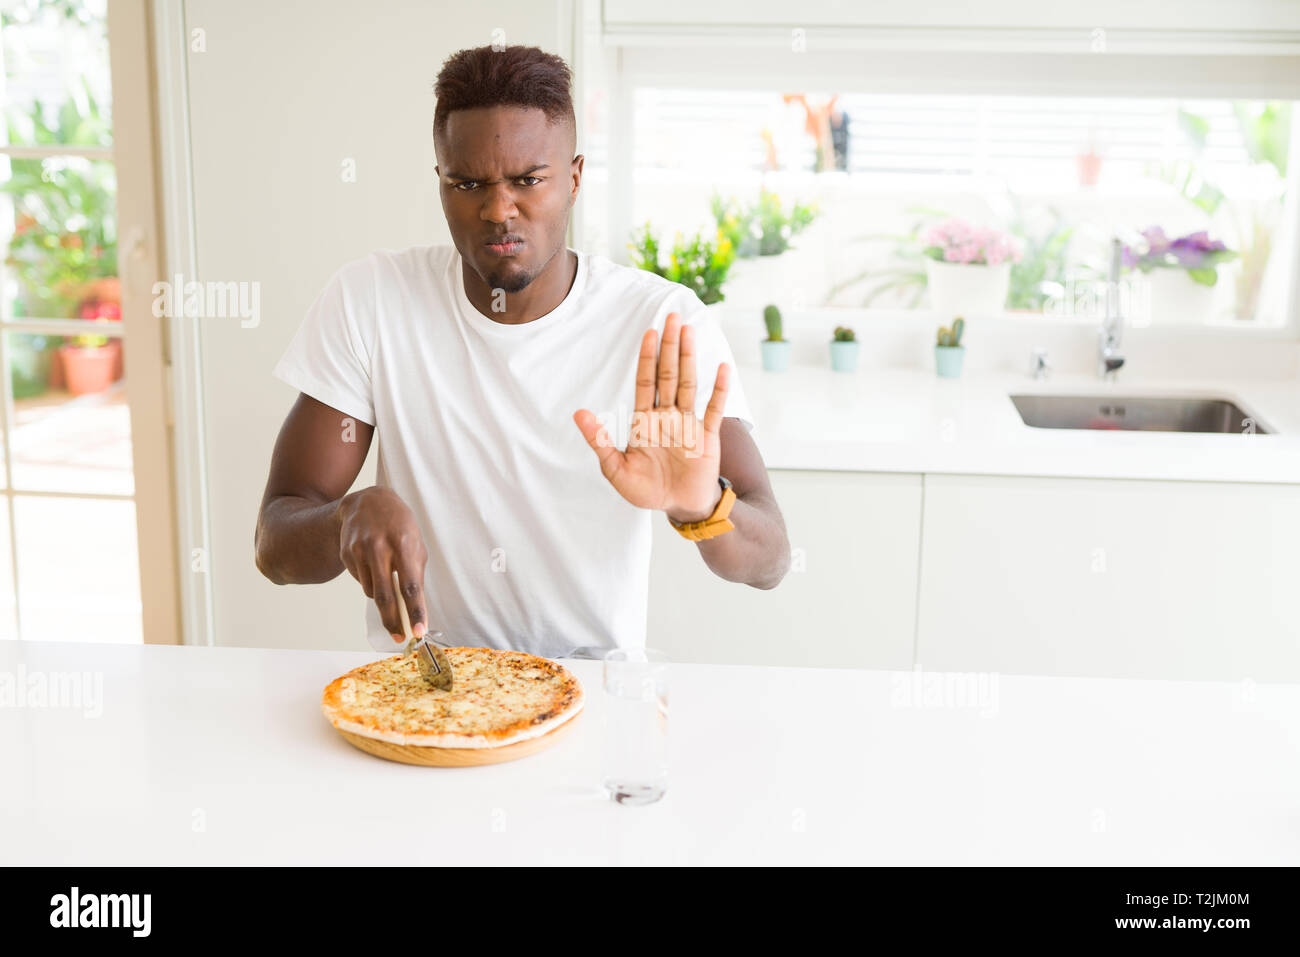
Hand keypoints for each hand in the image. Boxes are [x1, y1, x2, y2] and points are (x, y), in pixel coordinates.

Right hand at [335, 487, 427, 643]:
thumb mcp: (415, 544)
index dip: (416, 611)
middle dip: (393, 621)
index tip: (419, 631)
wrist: (368, 502)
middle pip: (386, 596)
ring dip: (382, 595)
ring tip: (386, 574)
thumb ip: (416, 574)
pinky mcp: (346, 553)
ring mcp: (359, 550)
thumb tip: (415, 611)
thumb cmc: (400, 527)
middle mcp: (379, 547)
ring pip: (371, 592)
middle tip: (400, 638)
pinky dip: (370, 581)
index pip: (411, 585)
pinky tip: (372, 563)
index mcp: (404, 544)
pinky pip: (360, 581)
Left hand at [573, 312, 728, 522]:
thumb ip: (600, 441)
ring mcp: (688, 423)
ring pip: (689, 384)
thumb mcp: (616, 469)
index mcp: (645, 420)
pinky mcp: (707, 437)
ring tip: (689, 331)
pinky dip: (719, 389)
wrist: (678, 507)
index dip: (647, 357)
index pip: (646, 381)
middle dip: (669, 346)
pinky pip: (713, 409)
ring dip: (689, 358)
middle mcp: (668, 416)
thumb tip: (580, 414)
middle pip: (668, 374)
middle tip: (672, 317)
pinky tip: (722, 367)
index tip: (649, 333)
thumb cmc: (647, 490)